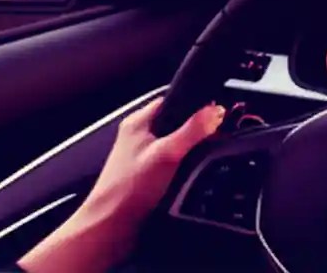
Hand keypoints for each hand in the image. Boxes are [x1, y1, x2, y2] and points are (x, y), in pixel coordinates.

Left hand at [19, 99, 224, 272]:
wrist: (110, 227)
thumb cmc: (127, 189)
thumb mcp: (167, 154)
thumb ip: (193, 130)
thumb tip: (215, 110)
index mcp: (139, 121)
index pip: (173, 99)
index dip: (196, 104)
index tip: (217, 114)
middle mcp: (138, 136)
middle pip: (177, 123)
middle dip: (196, 132)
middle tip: (212, 139)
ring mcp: (142, 157)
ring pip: (176, 145)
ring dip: (190, 152)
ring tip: (199, 161)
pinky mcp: (146, 176)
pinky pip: (172, 164)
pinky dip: (183, 168)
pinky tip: (188, 177)